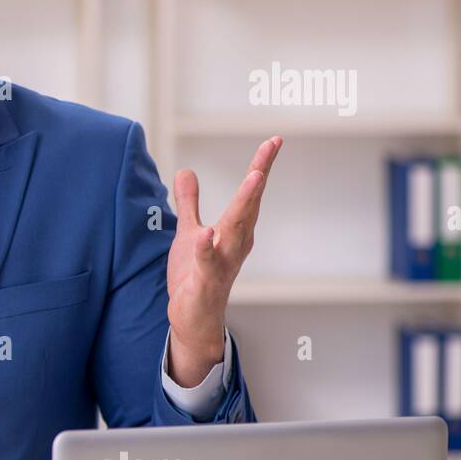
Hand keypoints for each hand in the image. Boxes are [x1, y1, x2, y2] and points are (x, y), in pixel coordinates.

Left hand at [166, 136, 282, 385]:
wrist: (193, 319)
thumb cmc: (195, 276)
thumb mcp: (189, 233)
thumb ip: (190, 203)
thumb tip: (187, 171)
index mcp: (234, 230)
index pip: (250, 194)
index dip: (261, 166)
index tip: (273, 140)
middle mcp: (235, 244)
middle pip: (250, 205)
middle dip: (259, 177)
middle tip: (270, 150)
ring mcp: (223, 262)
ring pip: (236, 231)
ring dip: (245, 205)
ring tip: (254, 179)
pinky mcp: (205, 282)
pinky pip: (208, 263)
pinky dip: (208, 249)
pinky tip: (207, 234)